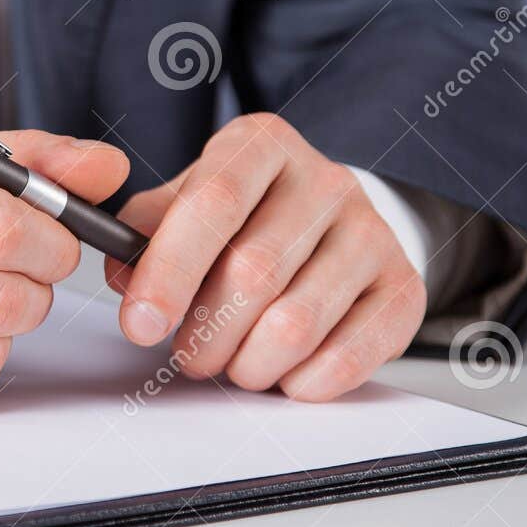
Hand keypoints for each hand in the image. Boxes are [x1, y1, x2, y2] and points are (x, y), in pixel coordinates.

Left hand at [106, 113, 425, 399]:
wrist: (334, 227)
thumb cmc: (248, 218)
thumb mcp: (189, 203)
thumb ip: (147, 230)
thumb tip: (121, 269)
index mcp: (261, 145)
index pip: (212, 204)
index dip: (169, 271)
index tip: (140, 324)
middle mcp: (324, 180)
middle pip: (253, 271)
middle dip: (206, 334)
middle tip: (188, 355)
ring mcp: (372, 231)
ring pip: (297, 322)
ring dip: (250, 363)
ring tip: (235, 363)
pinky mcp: (404, 286)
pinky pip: (351, 353)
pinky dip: (304, 381)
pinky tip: (285, 374)